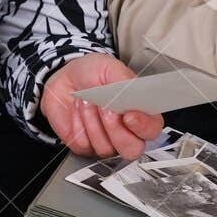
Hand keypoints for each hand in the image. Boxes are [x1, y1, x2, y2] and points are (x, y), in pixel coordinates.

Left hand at [42, 52, 163, 159]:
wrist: (65, 79)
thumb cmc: (91, 73)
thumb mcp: (110, 67)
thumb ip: (125, 81)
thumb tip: (133, 94)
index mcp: (141, 111)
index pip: (152, 129)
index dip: (143, 126)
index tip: (128, 115)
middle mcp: (127, 131)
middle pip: (132, 149)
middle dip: (116, 130)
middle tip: (104, 108)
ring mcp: (107, 142)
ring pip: (106, 148)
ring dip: (92, 121)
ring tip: (87, 101)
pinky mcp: (85, 147)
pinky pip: (84, 145)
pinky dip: (77, 124)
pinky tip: (78, 111)